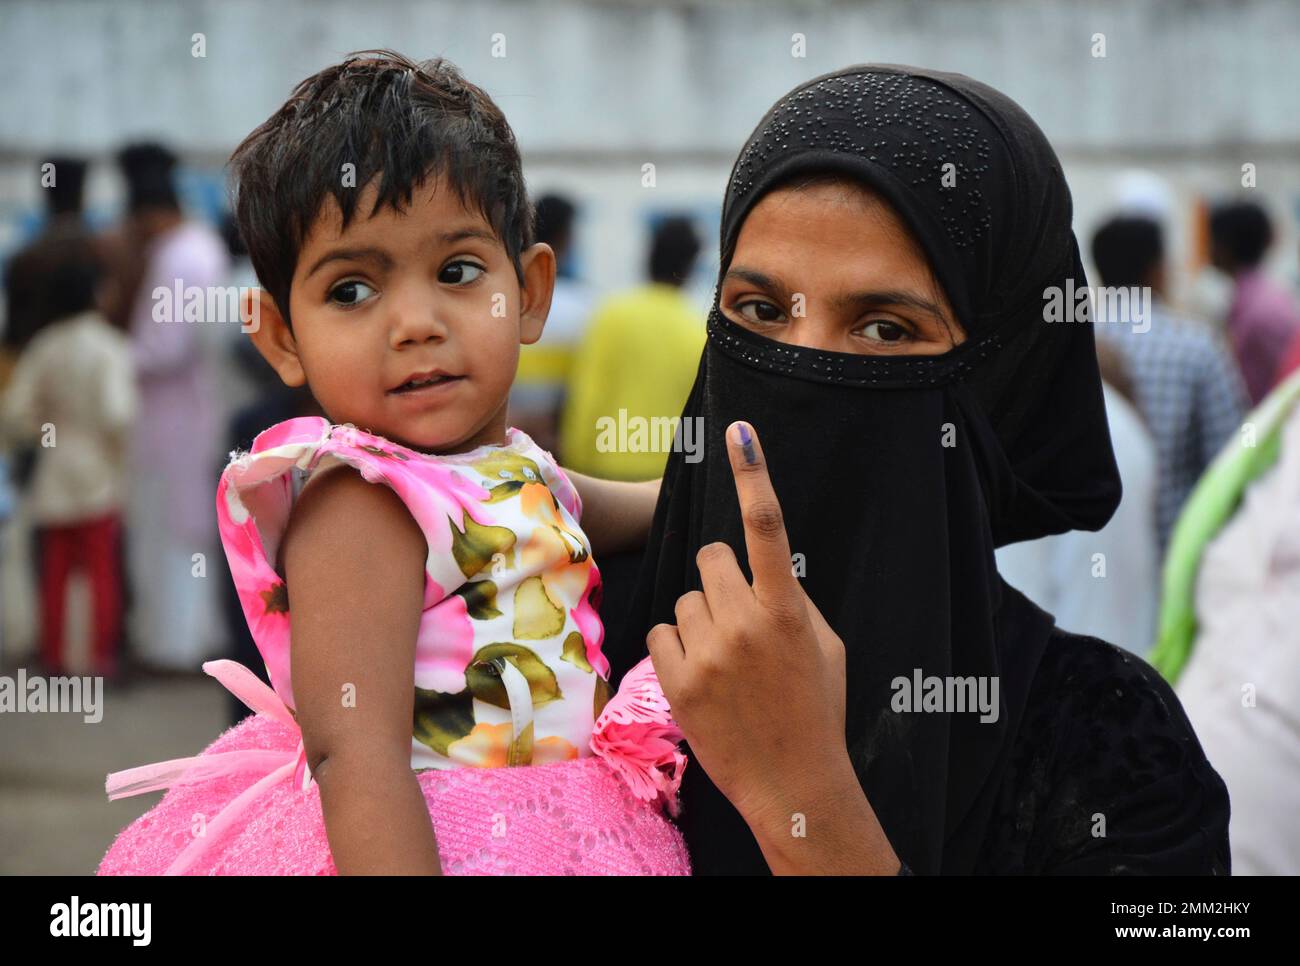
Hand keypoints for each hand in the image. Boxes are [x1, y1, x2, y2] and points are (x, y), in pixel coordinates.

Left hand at [647, 420, 847, 820]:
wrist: (793, 781)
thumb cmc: (816, 708)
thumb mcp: (824, 645)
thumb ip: (791, 599)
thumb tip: (758, 570)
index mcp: (787, 609)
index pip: (766, 527)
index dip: (753, 474)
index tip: (739, 433)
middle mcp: (745, 623)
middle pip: (711, 558)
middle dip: (722, 578)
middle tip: (737, 615)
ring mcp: (708, 653)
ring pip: (685, 598)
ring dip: (701, 618)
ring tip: (726, 659)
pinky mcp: (677, 680)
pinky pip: (662, 631)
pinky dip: (677, 646)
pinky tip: (702, 675)